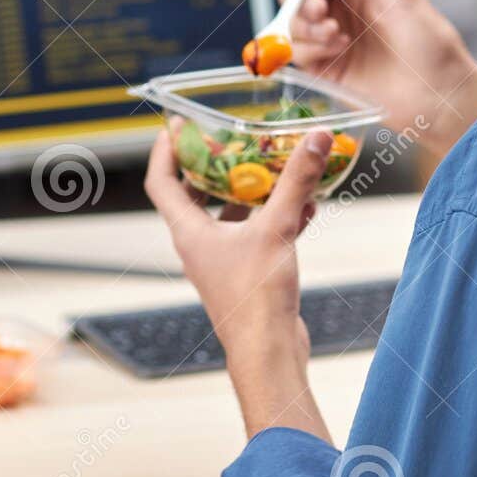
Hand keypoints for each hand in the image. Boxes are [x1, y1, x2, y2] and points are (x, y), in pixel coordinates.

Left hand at [143, 122, 331, 440]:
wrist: (269, 351)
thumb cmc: (257, 296)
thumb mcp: (278, 228)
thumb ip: (296, 181)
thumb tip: (315, 138)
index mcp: (189, 232)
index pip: (161, 181)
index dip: (166, 150)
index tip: (177, 125)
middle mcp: (199, 246)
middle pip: (194, 195)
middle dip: (213, 166)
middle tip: (231, 141)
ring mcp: (222, 261)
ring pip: (230, 215)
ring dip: (250, 191)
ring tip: (275, 168)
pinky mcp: (246, 274)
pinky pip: (256, 235)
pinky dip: (275, 218)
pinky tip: (307, 207)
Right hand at [277, 0, 476, 154]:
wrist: (438, 93)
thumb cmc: (428, 41)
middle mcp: (339, 10)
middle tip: (319, 10)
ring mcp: (330, 40)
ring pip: (291, 24)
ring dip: (305, 25)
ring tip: (336, 34)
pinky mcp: (326, 70)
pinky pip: (298, 52)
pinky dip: (311, 48)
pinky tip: (338, 49)